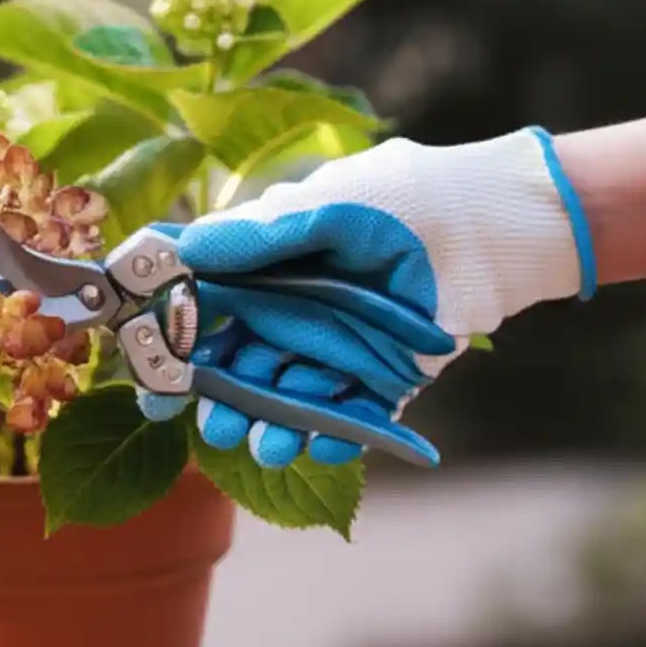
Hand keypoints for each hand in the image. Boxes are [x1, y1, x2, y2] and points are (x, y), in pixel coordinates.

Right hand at [140, 126, 594, 467]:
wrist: (490, 224)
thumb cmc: (403, 199)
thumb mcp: (327, 208)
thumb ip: (259, 235)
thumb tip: (183, 249)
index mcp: (263, 274)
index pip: (203, 317)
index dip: (174, 350)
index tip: (154, 381)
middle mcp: (291, 318)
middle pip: (240, 371)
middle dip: (224, 404)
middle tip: (216, 427)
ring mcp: (335, 353)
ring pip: (288, 401)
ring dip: (272, 428)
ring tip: (267, 446)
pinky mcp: (382, 383)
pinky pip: (351, 418)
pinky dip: (336, 436)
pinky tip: (325, 446)